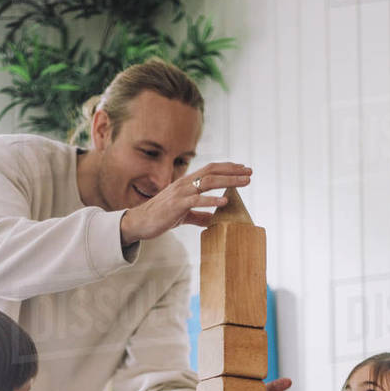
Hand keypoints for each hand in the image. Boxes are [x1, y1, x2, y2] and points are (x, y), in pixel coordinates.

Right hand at [119, 163, 251, 243]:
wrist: (139, 222)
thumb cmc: (160, 216)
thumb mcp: (183, 215)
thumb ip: (199, 215)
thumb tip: (213, 220)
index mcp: (187, 183)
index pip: (210, 170)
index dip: (228, 168)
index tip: (243, 169)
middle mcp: (185, 184)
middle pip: (213, 172)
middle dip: (233, 171)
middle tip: (250, 173)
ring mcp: (181, 193)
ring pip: (208, 182)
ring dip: (228, 181)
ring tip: (244, 183)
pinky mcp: (177, 205)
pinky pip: (197, 200)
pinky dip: (212, 200)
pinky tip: (225, 201)